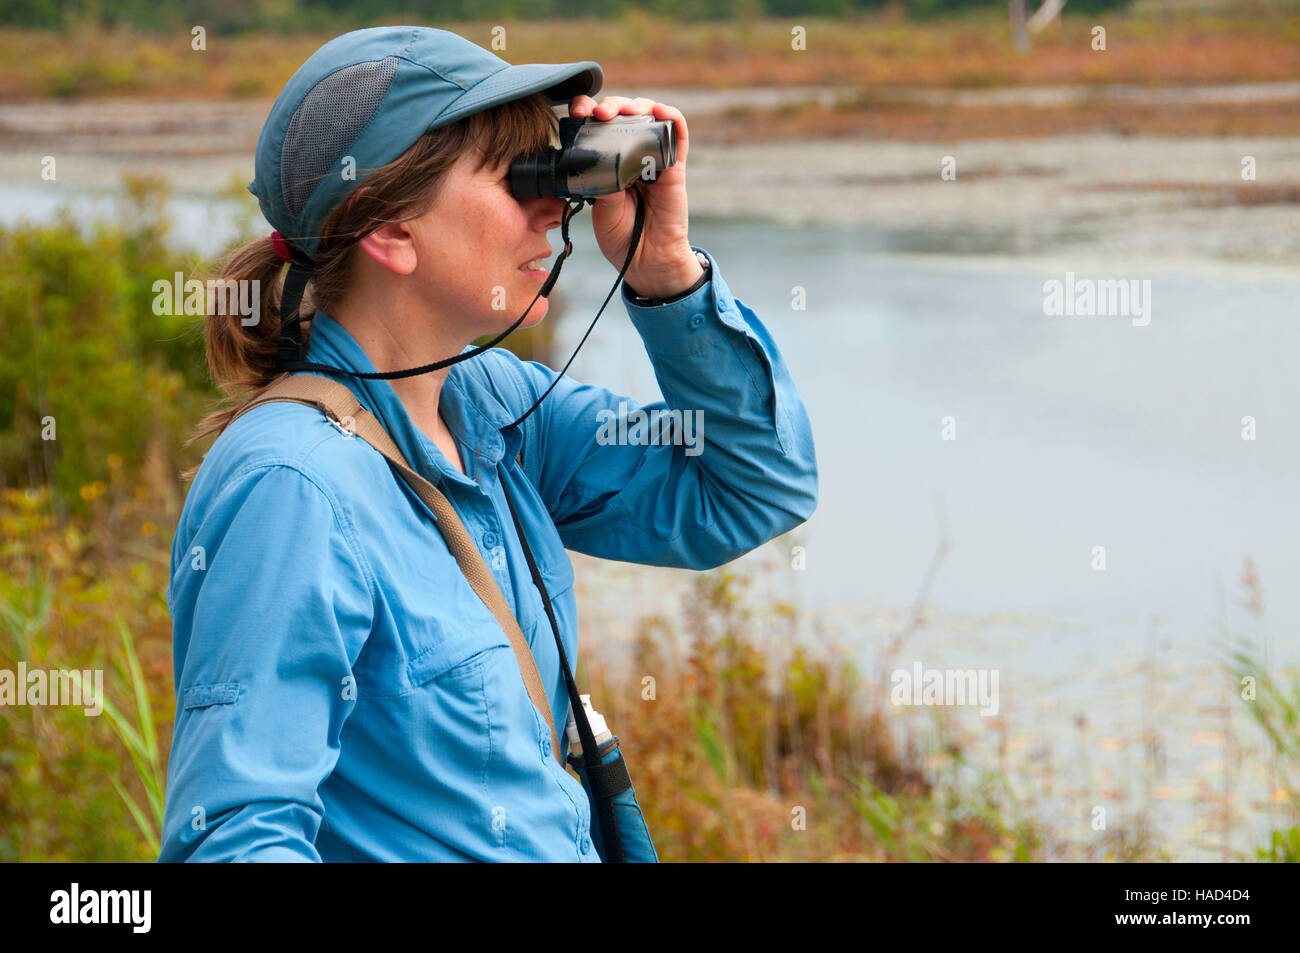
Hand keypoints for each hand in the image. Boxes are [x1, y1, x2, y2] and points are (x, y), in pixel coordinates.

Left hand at [567, 94, 703, 299]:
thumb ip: (603, 187)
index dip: (587, 113)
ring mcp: (654, 159)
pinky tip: (658, 111)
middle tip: (598, 113)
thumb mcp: (602, 211)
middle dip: (610, 106)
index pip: (598, 129)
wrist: (647, 261)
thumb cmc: (622, 237)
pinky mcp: (675, 167)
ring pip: (649, 117)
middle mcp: (630, 156)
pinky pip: (678, 134)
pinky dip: (670, 117)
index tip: (575, 111)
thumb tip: (602, 162)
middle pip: (623, 116)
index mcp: (608, 163)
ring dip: (636, 105)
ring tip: (623, 110)